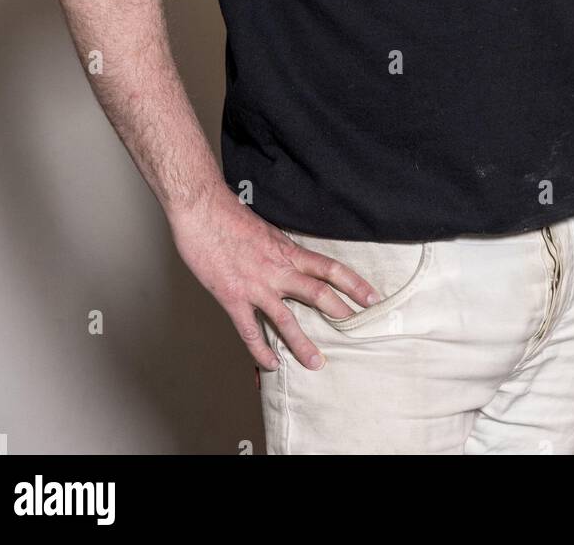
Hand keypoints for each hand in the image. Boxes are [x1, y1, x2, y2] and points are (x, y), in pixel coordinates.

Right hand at [166, 185, 383, 374]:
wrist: (201, 209)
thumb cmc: (229, 214)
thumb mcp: (265, 228)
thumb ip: (279, 248)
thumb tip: (291, 259)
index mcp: (286, 250)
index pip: (329, 267)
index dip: (354, 283)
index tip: (372, 297)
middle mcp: (276, 269)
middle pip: (317, 293)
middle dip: (340, 313)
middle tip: (357, 330)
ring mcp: (255, 285)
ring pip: (286, 320)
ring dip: (303, 344)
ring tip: (317, 363)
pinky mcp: (232, 297)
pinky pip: (250, 330)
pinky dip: (260, 350)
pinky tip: (270, 364)